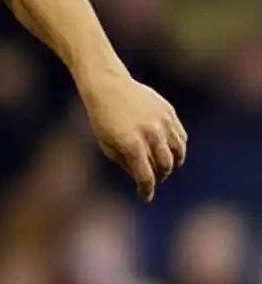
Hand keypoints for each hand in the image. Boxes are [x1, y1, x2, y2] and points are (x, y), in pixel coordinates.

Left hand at [81, 74, 186, 201]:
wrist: (109, 87)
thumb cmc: (102, 118)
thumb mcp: (107, 145)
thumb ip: (126, 164)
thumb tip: (141, 179)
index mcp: (131, 145)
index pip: (146, 176)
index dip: (147, 190)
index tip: (146, 197)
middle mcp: (150, 135)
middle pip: (164, 166)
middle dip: (159, 177)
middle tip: (153, 179)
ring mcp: (162, 123)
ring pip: (178, 153)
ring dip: (172, 164)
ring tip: (164, 168)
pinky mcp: (169, 113)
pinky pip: (181, 137)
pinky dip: (178, 148)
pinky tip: (171, 152)